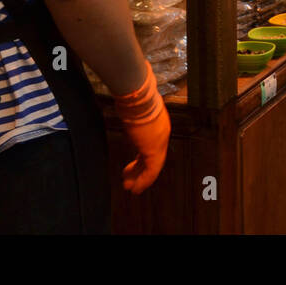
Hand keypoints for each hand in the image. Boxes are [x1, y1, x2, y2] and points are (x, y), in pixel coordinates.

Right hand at [114, 67, 170, 193]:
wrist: (138, 96)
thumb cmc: (133, 97)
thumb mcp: (133, 106)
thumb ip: (132, 111)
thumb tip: (123, 103)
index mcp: (158, 123)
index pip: (153, 145)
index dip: (142, 157)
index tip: (134, 163)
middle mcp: (162, 134)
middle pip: (154, 157)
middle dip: (141, 170)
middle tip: (133, 180)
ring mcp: (160, 142)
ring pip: (153, 167)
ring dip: (141, 179)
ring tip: (132, 188)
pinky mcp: (154, 150)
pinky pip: (151, 171)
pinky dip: (143, 181)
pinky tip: (135, 187)